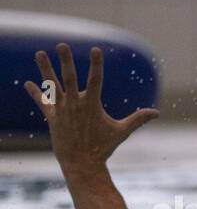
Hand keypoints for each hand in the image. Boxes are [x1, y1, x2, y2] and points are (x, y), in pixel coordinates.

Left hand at [24, 43, 158, 171]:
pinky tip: (27, 83)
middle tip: (62, 44)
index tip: (96, 49)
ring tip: (39, 53)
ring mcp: (62, 110)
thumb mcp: (122, 132)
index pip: (95, 79)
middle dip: (66, 60)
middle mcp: (75, 104)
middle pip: (70, 77)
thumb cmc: (104, 148)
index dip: (96, 64)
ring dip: (45, 69)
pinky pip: (42, 102)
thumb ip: (138, 119)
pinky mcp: (52, 117)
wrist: (82, 163)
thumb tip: (157, 112)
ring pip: (52, 85)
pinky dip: (34, 92)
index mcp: (92, 105)